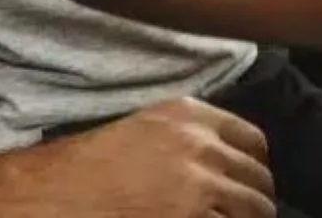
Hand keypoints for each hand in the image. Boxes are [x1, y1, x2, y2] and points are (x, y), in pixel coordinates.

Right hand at [44, 98, 275, 216]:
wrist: (61, 191)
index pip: (253, 139)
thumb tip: (221, 157)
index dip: (256, 165)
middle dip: (257, 199)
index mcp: (190, 114)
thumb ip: (187, 133)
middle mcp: (202, 145)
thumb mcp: (145, 127)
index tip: (251, 181)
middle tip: (246, 214)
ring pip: (255, 209)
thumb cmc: (93, 162)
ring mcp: (200, 185)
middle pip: (259, 178)